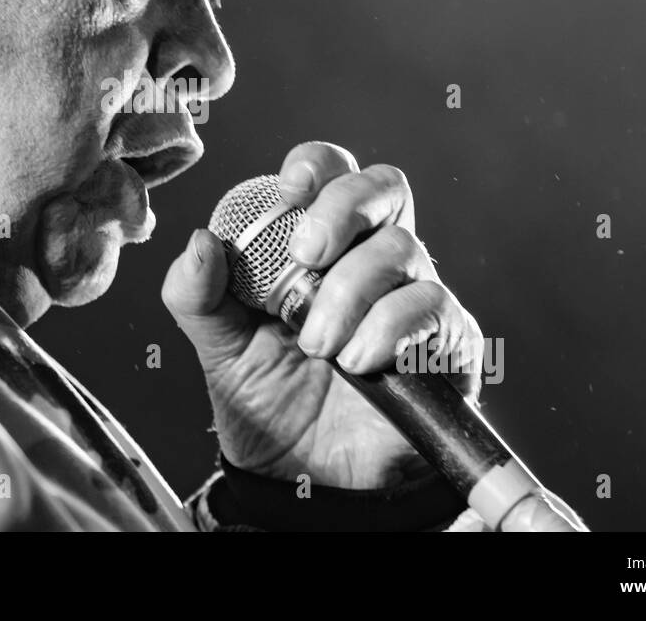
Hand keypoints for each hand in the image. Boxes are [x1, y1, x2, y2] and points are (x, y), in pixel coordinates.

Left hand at [162, 141, 482, 489]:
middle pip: (386, 186)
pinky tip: (357, 363)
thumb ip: (197, 295)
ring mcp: (415, 295)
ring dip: (349, 293)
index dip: (317, 166)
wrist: (308, 480)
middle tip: (305, 255)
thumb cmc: (270, 400)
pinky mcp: (448, 342)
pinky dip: (387, 330)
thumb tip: (201, 240)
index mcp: (320, 244)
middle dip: (343, 207)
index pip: (333, 174)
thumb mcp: (217, 347)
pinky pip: (432, 308)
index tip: (287, 190)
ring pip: (404, 250)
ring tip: (317, 346)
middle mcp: (373, 259)